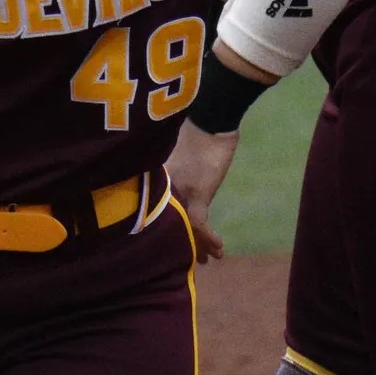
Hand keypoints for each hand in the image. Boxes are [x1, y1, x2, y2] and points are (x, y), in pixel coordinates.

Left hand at [165, 121, 238, 264]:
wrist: (209, 115)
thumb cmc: (194, 125)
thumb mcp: (178, 150)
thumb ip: (173, 168)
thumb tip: (175, 176)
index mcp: (157, 176)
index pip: (157, 208)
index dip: (163, 226)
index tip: (168, 239)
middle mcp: (165, 186)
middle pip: (168, 221)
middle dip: (178, 241)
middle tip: (186, 257)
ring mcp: (180, 191)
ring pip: (184, 225)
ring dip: (196, 243)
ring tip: (205, 259)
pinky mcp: (198, 193)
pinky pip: (200, 223)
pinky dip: (209, 238)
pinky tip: (218, 250)